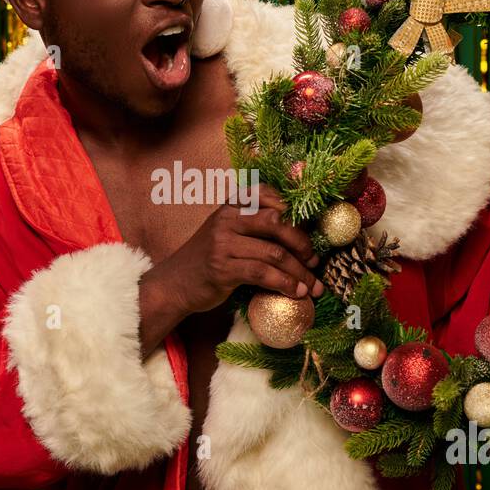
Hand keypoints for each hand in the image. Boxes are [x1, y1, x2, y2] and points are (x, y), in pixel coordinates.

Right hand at [136, 185, 323, 357]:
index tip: (309, 234)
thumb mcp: (227, 232)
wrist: (175, 283)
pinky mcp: (222, 268)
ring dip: (299, 272)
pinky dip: (284, 284)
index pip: (270, 196)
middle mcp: (227, 218)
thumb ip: (254, 225)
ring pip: (274, 253)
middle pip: (278, 223)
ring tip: (312, 287)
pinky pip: (262, 273)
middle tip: (314, 262)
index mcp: (232, 205)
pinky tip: (295, 293)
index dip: (295, 214)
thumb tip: (301, 232)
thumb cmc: (209, 259)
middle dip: (302, 244)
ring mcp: (223, 243)